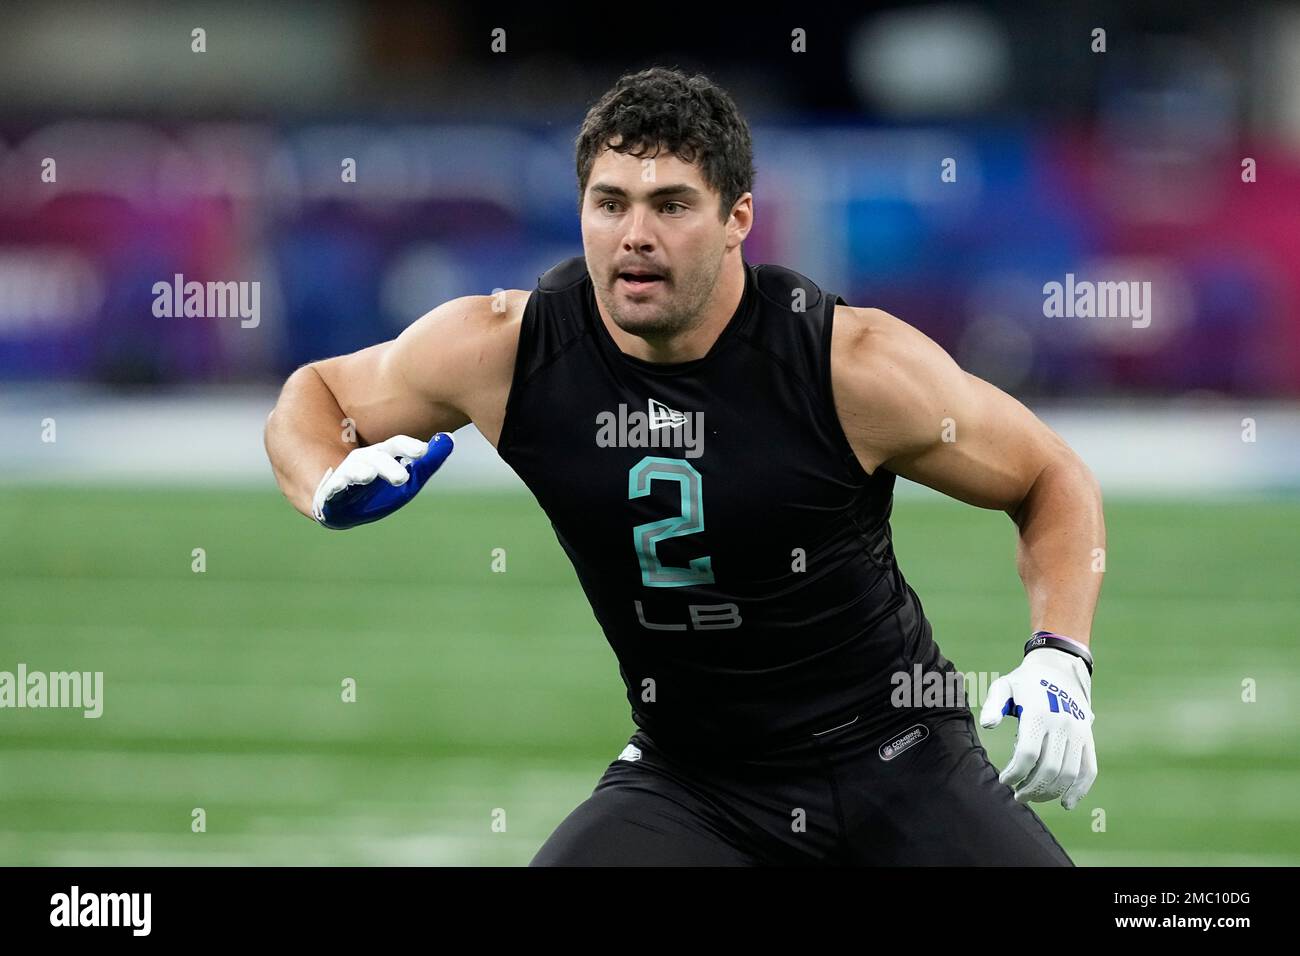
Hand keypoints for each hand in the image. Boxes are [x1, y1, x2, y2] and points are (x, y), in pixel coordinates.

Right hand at [311, 433, 453, 528]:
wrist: (337, 504)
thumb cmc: (376, 490)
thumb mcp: (405, 479)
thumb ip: (428, 463)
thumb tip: (450, 438)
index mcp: (380, 455)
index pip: (394, 445)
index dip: (408, 447)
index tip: (423, 451)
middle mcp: (362, 461)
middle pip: (376, 459)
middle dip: (388, 466)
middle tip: (402, 478)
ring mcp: (345, 475)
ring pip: (355, 471)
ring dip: (360, 472)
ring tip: (367, 476)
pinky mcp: (329, 492)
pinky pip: (333, 488)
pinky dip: (336, 486)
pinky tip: (338, 486)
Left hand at [978, 647, 1096, 809]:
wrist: (1059, 669)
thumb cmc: (1024, 682)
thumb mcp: (1003, 686)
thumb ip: (993, 705)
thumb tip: (987, 725)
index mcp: (1039, 712)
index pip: (1028, 753)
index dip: (1015, 772)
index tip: (1004, 780)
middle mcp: (1063, 724)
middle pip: (1049, 768)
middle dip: (1031, 788)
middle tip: (1017, 795)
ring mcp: (1079, 733)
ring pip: (1069, 774)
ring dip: (1051, 792)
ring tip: (1032, 796)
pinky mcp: (1088, 739)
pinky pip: (1089, 769)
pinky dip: (1080, 790)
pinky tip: (1066, 803)